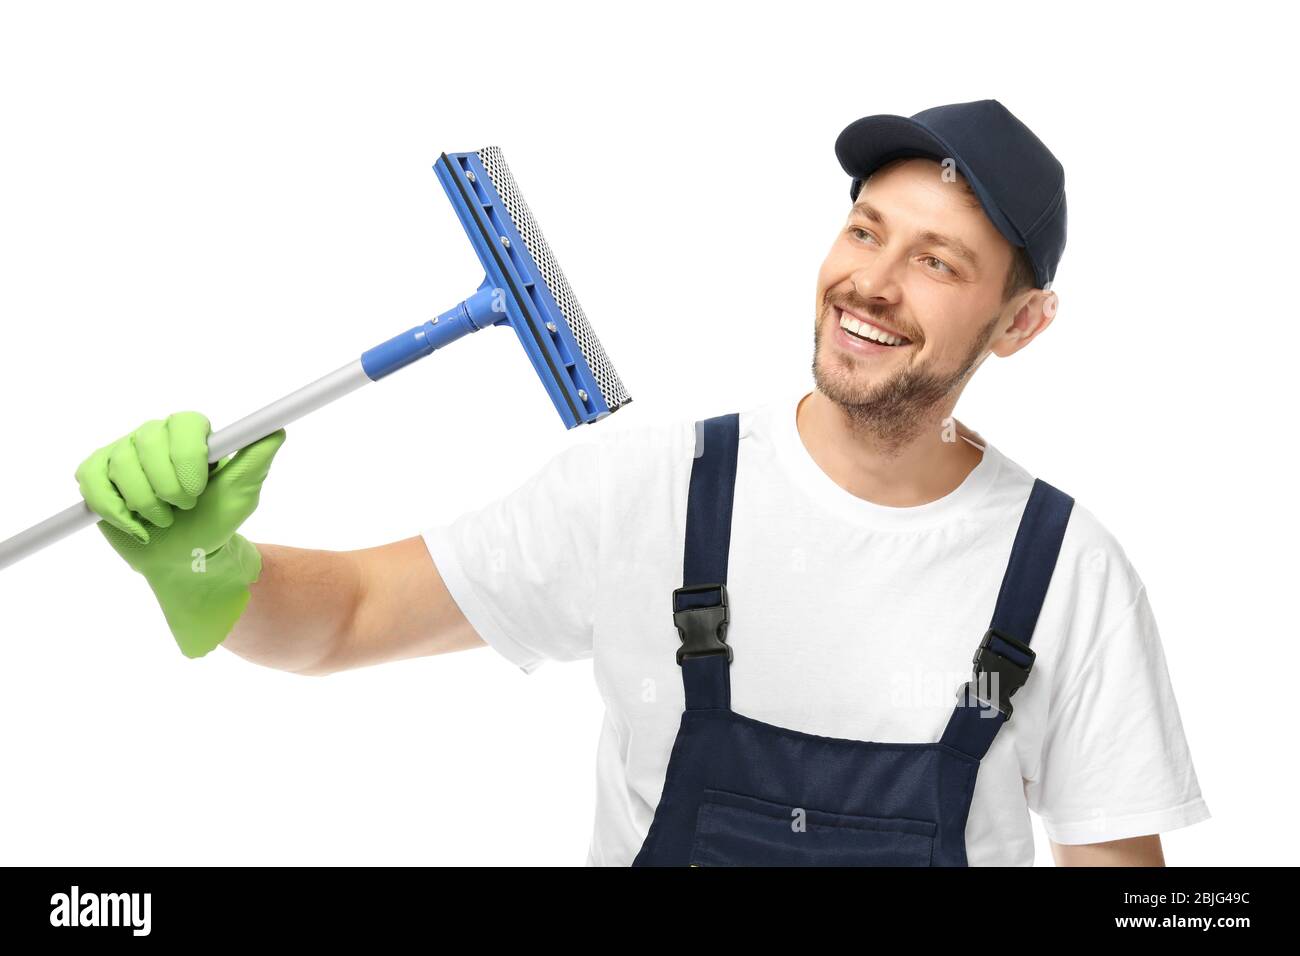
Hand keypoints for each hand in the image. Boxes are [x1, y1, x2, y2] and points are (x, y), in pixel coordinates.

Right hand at [75, 412, 286, 657]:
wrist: (183, 557)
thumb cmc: (214, 522)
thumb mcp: (241, 495)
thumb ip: (255, 460)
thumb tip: (276, 429)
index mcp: (192, 435)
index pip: (185, 423)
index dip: (188, 457)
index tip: (198, 489)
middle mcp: (156, 436)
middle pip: (148, 442)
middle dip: (167, 486)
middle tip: (183, 508)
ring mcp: (123, 453)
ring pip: (121, 465)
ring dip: (145, 503)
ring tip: (163, 519)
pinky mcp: (97, 475)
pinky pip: (92, 481)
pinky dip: (114, 510)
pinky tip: (136, 526)